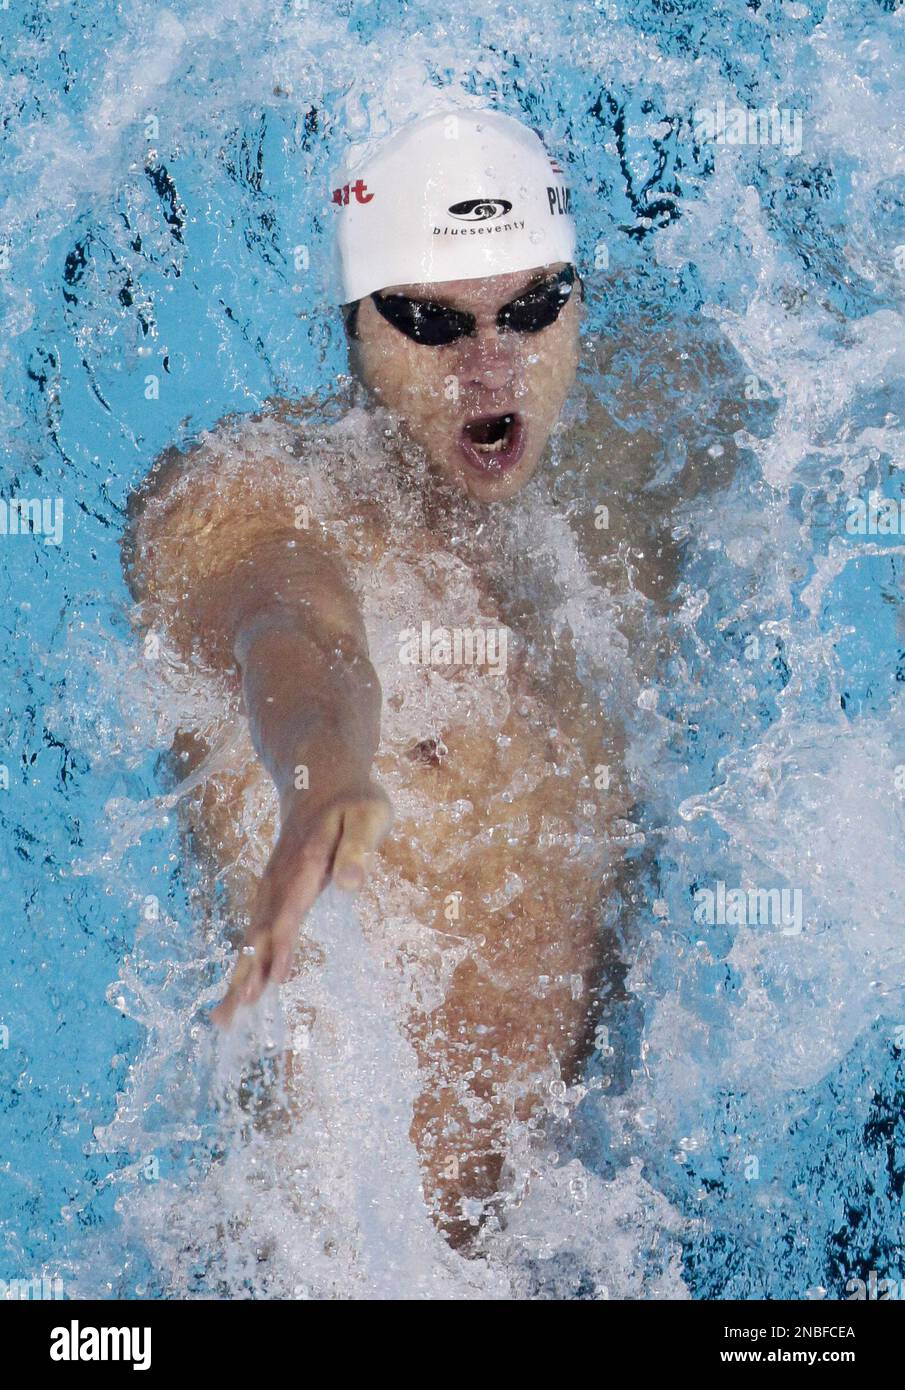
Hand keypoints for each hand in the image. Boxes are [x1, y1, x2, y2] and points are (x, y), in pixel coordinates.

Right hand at [212, 782, 391, 1026]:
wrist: (319, 773)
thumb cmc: (353, 800)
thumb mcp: (369, 817)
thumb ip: (358, 849)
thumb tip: (350, 884)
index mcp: (305, 864)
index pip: (290, 913)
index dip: (280, 947)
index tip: (272, 982)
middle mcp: (280, 878)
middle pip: (259, 932)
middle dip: (244, 975)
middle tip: (228, 1018)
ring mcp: (272, 883)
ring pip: (252, 933)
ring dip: (239, 973)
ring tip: (225, 1016)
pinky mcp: (272, 888)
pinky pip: (256, 927)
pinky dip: (245, 958)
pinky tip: (242, 985)